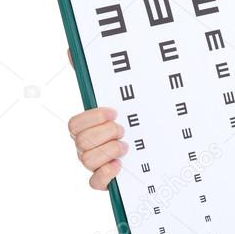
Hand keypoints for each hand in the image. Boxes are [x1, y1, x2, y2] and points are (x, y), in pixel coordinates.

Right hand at [66, 47, 125, 190]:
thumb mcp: (120, 95)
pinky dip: (106, 175)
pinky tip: (119, 166)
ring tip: (126, 147)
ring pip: (86, 160)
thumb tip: (72, 50)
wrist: (162, 145)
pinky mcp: (106, 181)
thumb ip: (96, 75)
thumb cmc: (134, 117)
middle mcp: (88, 146)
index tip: (114, 112)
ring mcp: (95, 164)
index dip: (93, 118)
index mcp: (89, 127)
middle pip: (81, 142)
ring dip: (108, 151)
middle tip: (123, 130)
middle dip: (104, 134)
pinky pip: (94, 183)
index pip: (75, 124)